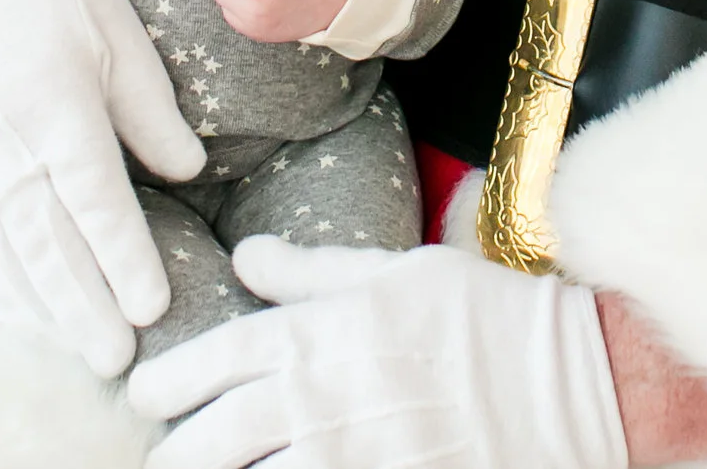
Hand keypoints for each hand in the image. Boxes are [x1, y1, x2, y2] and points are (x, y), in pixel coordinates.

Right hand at [0, 0, 207, 376]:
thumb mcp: (112, 24)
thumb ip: (151, 105)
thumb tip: (190, 169)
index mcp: (58, 109)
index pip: (100, 208)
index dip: (128, 263)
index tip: (155, 306)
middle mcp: (4, 150)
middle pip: (51, 250)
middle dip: (89, 310)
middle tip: (123, 357)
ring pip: (6, 260)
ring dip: (46, 312)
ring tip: (85, 350)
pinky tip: (27, 313)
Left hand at [128, 238, 628, 468]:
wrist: (562, 381)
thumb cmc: (484, 317)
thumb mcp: (397, 272)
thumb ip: (312, 271)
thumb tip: (245, 256)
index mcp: (317, 333)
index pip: (214, 359)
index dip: (168, 380)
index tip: (143, 393)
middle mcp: (317, 397)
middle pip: (213, 436)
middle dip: (176, 449)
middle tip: (158, 454)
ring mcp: (343, 454)